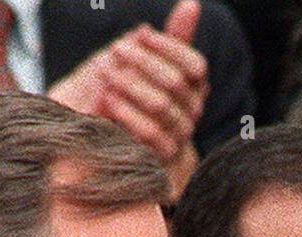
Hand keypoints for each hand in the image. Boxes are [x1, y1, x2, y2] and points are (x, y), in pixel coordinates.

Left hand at [48, 1, 207, 172]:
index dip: (168, 47)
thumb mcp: (154, 63)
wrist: (128, 144)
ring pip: (161, 106)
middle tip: (115, 49)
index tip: (140, 34)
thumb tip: (192, 3)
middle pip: (175, 82)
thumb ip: (174, 38)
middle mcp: (193, 113)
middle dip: (143, 62)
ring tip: (105, 72)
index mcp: (196, 88)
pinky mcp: (161, 157)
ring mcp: (179, 136)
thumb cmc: (139, 95)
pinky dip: (127, 112)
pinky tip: (108, 99)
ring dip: (131, 85)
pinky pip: (149, 133)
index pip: (195, 65)